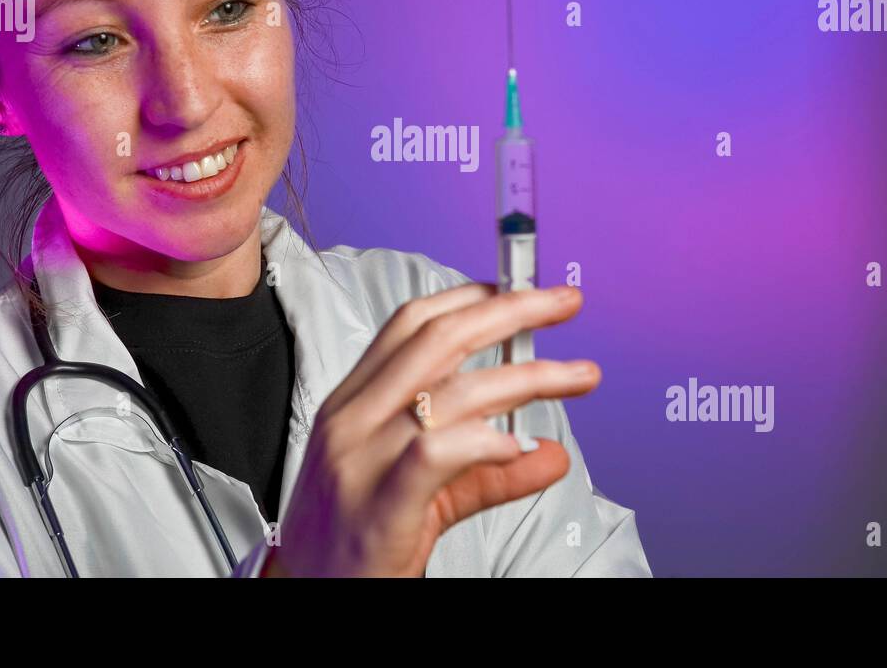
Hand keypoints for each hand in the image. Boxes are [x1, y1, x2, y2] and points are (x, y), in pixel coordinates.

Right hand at [261, 282, 597, 576]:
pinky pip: (434, 454)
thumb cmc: (358, 539)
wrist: (312, 596)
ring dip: (526, 376)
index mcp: (354, 403)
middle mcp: (352, 420)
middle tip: (564, 303)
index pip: (412, 325)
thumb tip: (551, 454)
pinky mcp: (379, 507)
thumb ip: (488, 471)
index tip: (520, 290)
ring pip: (450, 391)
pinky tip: (520, 445)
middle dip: (511, 311)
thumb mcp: (424, 493)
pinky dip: (484, 442)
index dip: (470, 297)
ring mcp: (361, 461)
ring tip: (575, 377)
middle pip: (439, 340)